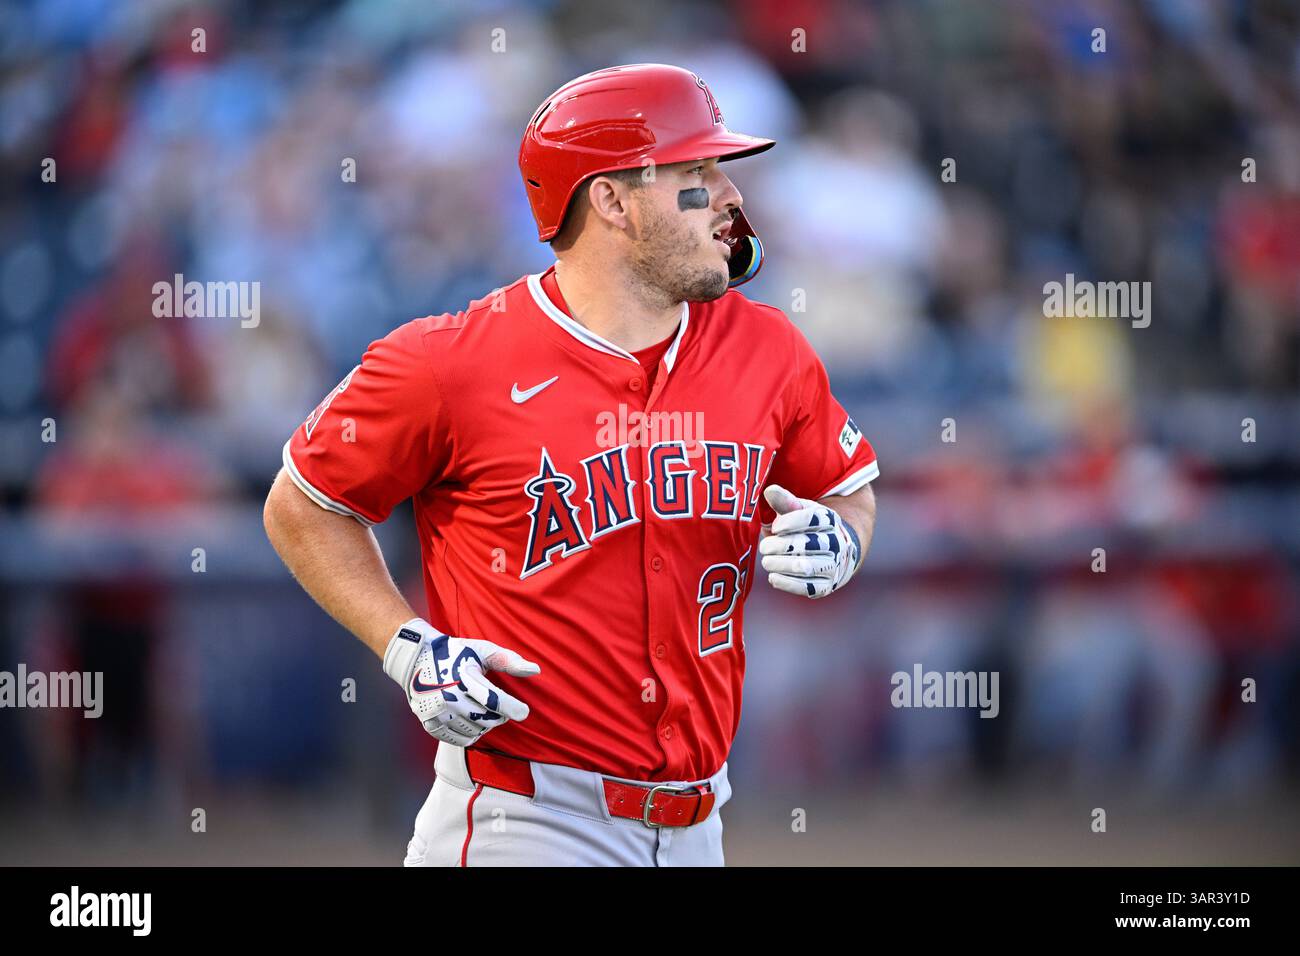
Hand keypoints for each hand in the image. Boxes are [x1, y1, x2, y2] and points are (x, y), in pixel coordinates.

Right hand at [382, 618, 539, 745]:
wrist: (417, 660)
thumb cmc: (456, 653)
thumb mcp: (483, 650)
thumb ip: (509, 661)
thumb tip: (536, 670)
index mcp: (462, 676)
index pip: (493, 699)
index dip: (512, 708)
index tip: (524, 712)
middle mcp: (448, 696)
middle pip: (486, 718)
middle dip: (499, 715)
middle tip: (500, 706)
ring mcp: (437, 713)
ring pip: (475, 731)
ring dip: (485, 725)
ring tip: (482, 709)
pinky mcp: (430, 724)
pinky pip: (460, 740)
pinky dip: (470, 733)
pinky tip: (470, 719)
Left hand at [758, 484, 861, 598]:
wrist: (836, 555)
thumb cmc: (810, 529)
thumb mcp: (801, 511)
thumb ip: (785, 502)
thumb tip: (769, 491)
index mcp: (829, 520)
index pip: (809, 519)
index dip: (788, 523)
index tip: (776, 527)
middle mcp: (836, 543)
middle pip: (804, 544)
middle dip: (778, 546)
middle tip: (765, 547)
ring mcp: (833, 566)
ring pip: (804, 566)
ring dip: (780, 564)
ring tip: (767, 561)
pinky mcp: (826, 587)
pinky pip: (806, 588)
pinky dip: (786, 583)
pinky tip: (773, 576)